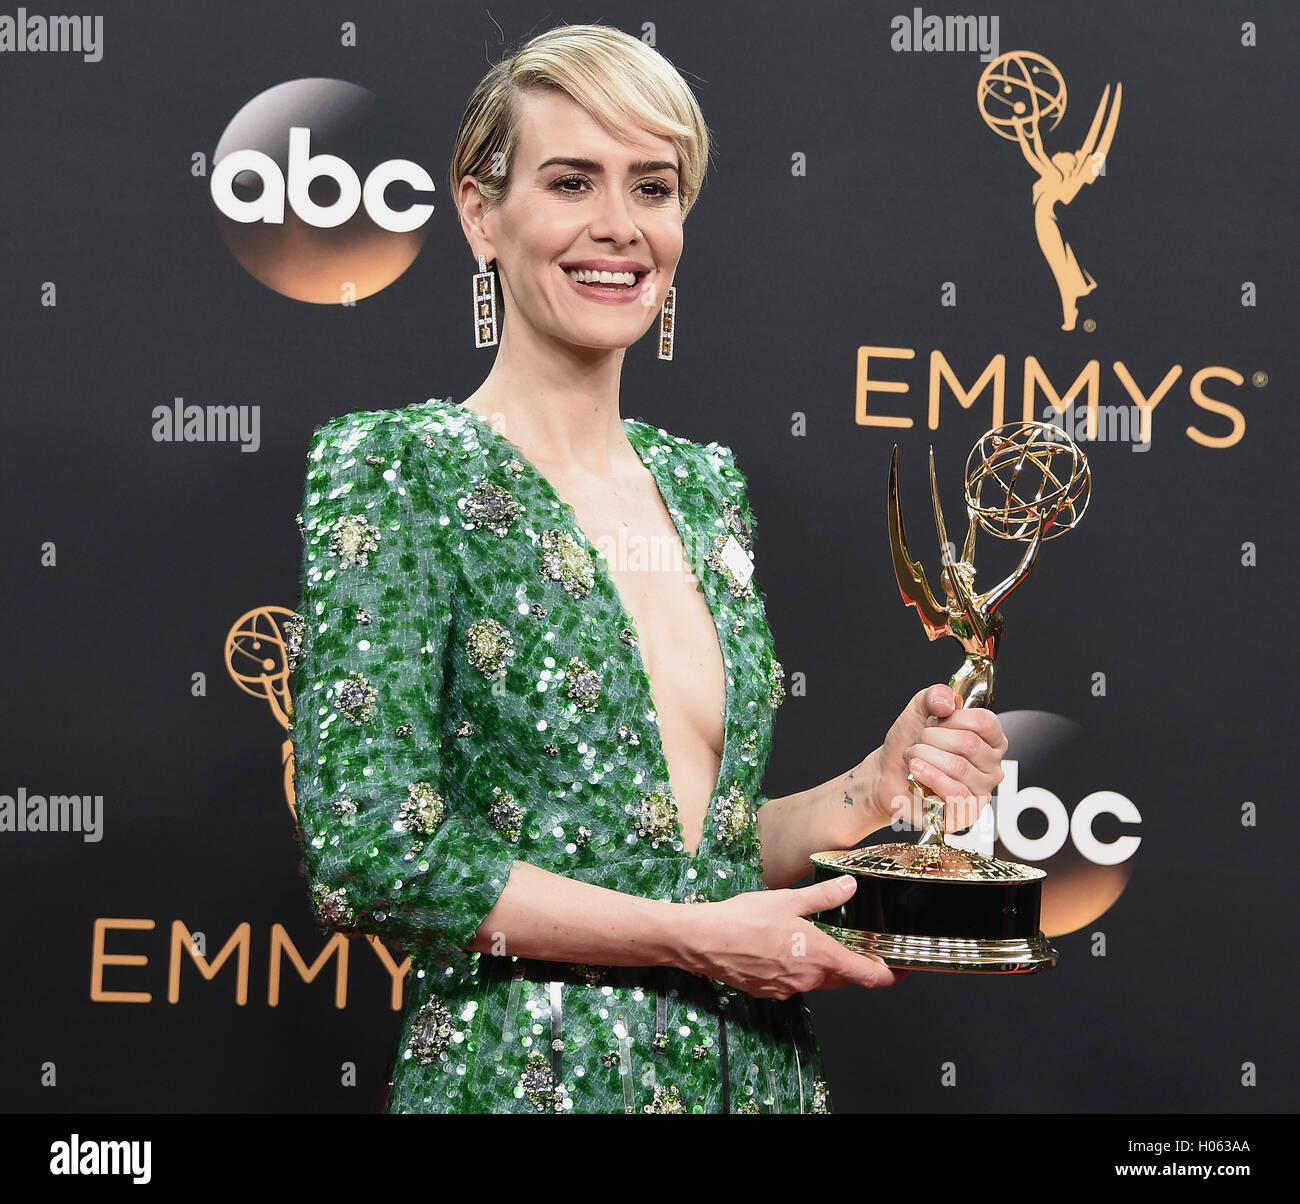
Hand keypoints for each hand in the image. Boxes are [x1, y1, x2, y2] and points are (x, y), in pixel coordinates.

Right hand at [673, 876, 907, 999]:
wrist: (703, 942)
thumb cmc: (743, 920)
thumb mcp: (788, 900)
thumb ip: (823, 896)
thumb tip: (850, 886)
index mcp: (820, 957)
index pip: (869, 976)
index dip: (891, 975)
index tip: (901, 969)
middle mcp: (809, 979)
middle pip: (843, 977)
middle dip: (849, 961)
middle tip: (848, 938)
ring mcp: (788, 989)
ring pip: (816, 979)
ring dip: (819, 962)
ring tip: (805, 935)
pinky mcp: (769, 992)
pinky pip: (793, 982)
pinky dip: (795, 967)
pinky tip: (779, 945)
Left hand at [869, 682, 1007, 834]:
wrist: (887, 774)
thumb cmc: (910, 743)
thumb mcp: (919, 709)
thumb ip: (935, 695)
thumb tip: (949, 702)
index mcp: (991, 740)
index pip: (985, 722)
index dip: (953, 718)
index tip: (933, 721)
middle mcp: (993, 767)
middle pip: (969, 743)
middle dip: (931, 738)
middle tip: (917, 742)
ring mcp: (982, 792)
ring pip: (959, 767)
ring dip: (925, 757)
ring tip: (914, 759)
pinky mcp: (967, 813)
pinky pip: (955, 794)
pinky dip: (929, 778)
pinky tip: (916, 773)